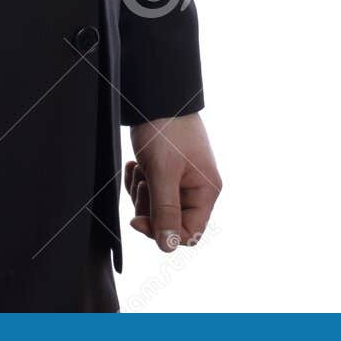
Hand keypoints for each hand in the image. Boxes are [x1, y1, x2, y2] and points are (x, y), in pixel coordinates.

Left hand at [125, 113, 221, 252]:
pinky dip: (138, 179)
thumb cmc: (166, 128)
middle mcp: (196, 187)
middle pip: (169, 220)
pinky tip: (135, 163)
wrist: (155, 93)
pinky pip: (150, 189)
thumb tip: (168, 247)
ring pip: (156, 205)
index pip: (188, 233)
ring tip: (140, 167)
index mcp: (205, 191)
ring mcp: (181, 177)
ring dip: (141, 191)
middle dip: (149, 205)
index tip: (138, 220)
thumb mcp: (163, 172)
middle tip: (141, 182)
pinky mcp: (166, 168)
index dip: (162, 232)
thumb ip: (165, 211)